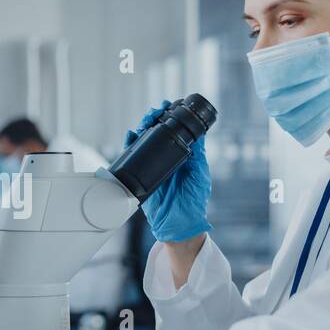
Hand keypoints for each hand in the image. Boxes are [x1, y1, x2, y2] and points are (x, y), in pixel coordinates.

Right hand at [125, 101, 212, 241]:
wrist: (178, 223)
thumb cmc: (193, 201)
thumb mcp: (199, 174)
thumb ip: (197, 155)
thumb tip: (198, 135)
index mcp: (182, 156)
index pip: (175, 131)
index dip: (172, 118)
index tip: (171, 107)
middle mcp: (167, 158)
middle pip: (157, 132)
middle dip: (154, 119)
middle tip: (155, 112)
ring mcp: (152, 165)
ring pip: (144, 141)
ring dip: (143, 128)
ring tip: (145, 121)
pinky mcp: (141, 174)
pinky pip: (132, 157)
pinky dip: (130, 144)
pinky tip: (131, 135)